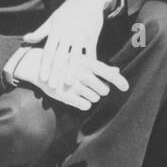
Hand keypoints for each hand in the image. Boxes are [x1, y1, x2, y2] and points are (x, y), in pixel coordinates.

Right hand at [11, 47, 128, 110]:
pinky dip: (84, 103)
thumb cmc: (65, 64)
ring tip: (81, 89)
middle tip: (90, 85)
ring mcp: (73, 85)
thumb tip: (117, 71)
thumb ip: (101, 68)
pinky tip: (77, 96)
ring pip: (95, 98)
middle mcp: (81, 73)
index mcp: (87, 62)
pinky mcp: (66, 96)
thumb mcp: (82, 61)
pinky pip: (85, 105)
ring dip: (92, 96)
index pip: (109, 73)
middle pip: (104, 89)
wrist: (40, 67)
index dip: (120, 81)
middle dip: (100, 89)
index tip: (126, 87)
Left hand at [22, 0, 113, 89]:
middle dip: (56, 73)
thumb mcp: (52, 20)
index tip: (42, 78)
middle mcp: (67, 34)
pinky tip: (89, 74)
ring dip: (72, 71)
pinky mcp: (92, 36)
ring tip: (69, 84)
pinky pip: (90, 52)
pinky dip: (90, 63)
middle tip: (53, 87)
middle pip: (60, 57)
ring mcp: (80, 36)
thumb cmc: (67, 11)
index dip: (45, 66)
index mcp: (56, 31)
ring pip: (75, 57)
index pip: (48, 52)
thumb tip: (24, 39)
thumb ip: (39, 32)